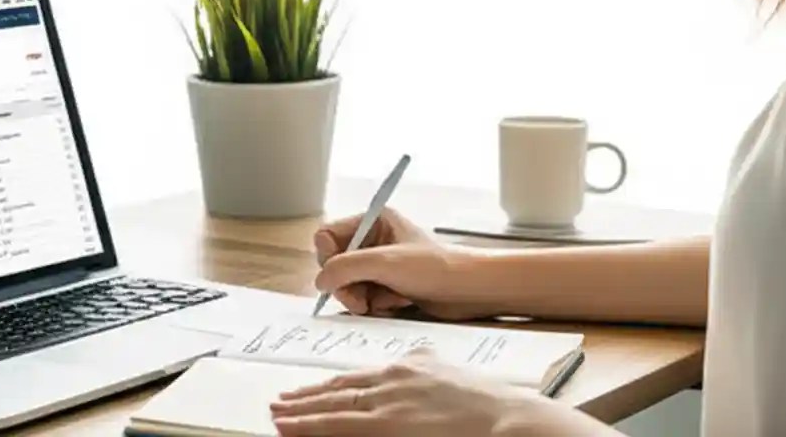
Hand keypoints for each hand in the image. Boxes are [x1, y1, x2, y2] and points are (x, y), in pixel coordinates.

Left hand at [270, 349, 613, 436]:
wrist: (509, 419)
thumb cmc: (492, 406)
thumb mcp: (454, 373)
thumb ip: (430, 367)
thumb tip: (422, 358)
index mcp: (410, 365)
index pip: (360, 376)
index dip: (332, 384)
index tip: (313, 388)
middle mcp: (392, 378)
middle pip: (340, 387)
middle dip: (308, 395)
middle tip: (282, 400)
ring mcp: (387, 401)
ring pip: (331, 406)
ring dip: (299, 410)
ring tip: (277, 413)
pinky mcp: (384, 424)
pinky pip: (335, 425)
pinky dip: (307, 424)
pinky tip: (288, 425)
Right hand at [314, 210, 483, 319]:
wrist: (468, 291)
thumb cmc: (435, 267)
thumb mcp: (385, 263)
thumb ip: (345, 268)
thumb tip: (319, 281)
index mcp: (373, 221)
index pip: (327, 235)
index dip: (328, 257)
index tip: (337, 275)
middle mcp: (373, 240)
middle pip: (334, 263)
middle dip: (344, 284)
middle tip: (359, 299)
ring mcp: (379, 264)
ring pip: (346, 284)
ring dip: (357, 298)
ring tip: (378, 304)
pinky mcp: (387, 285)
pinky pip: (362, 296)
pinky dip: (371, 305)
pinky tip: (393, 305)